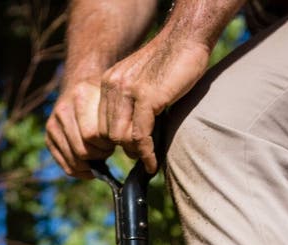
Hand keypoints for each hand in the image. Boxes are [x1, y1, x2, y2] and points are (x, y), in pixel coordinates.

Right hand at [46, 79, 114, 178]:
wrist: (78, 84)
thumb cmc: (102, 99)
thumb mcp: (112, 103)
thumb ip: (118, 122)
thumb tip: (129, 150)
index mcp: (80, 98)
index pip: (92, 135)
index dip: (106, 145)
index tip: (114, 142)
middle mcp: (62, 111)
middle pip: (82, 150)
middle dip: (98, 156)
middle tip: (107, 151)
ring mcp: (52, 125)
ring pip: (74, 161)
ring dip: (90, 165)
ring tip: (99, 155)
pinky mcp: (49, 138)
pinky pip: (66, 166)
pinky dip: (81, 172)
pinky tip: (91, 167)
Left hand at [99, 33, 210, 172]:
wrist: (186, 37)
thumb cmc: (172, 60)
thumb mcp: (142, 82)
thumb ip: (133, 103)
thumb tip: (134, 136)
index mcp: (109, 83)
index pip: (101, 124)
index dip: (116, 142)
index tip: (132, 150)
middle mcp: (113, 86)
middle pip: (109, 134)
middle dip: (126, 150)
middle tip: (143, 156)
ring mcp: (128, 91)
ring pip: (122, 138)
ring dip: (137, 154)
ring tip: (150, 159)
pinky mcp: (146, 97)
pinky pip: (140, 136)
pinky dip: (147, 154)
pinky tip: (153, 163)